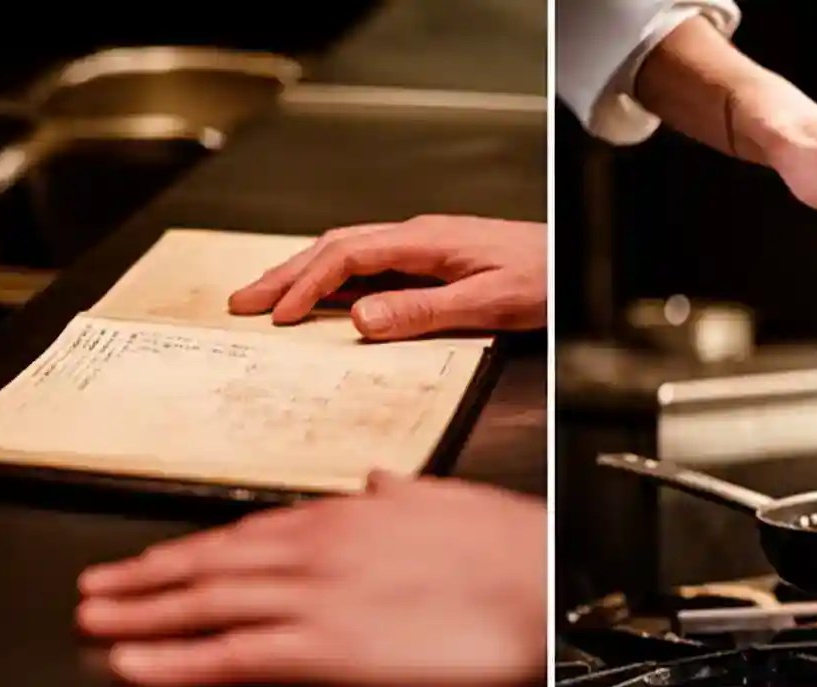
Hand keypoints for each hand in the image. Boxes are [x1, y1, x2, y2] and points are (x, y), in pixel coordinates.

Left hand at [77, 474, 546, 686]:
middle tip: (97, 588)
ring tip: (99, 619)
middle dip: (150, 576)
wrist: (540, 577)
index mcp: (349, 515)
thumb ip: (401, 495)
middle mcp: (319, 549)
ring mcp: (316, 595)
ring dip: (146, 610)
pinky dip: (179, 658)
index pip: (254, 530)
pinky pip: (234, 652)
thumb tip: (375, 483)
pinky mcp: (325, 645)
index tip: (164, 557)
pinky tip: (140, 662)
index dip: (199, 547)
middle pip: (215, 561)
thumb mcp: (447, 500)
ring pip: (209, 600)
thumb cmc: (506, 543)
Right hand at [228, 215, 546, 339]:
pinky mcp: (433, 261)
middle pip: (336, 248)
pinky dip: (337, 282)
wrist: (574, 260)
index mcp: (424, 241)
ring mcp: (424, 247)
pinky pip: (371, 267)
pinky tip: (326, 300)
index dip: (308, 285)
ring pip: (348, 255)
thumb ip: (424, 311)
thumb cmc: (543, 277)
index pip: (348, 257)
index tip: (280, 315)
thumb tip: (362, 320)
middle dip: (286, 274)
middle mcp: (418, 238)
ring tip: (268, 299)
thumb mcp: (488, 301)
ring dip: (306, 275)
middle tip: (242, 301)